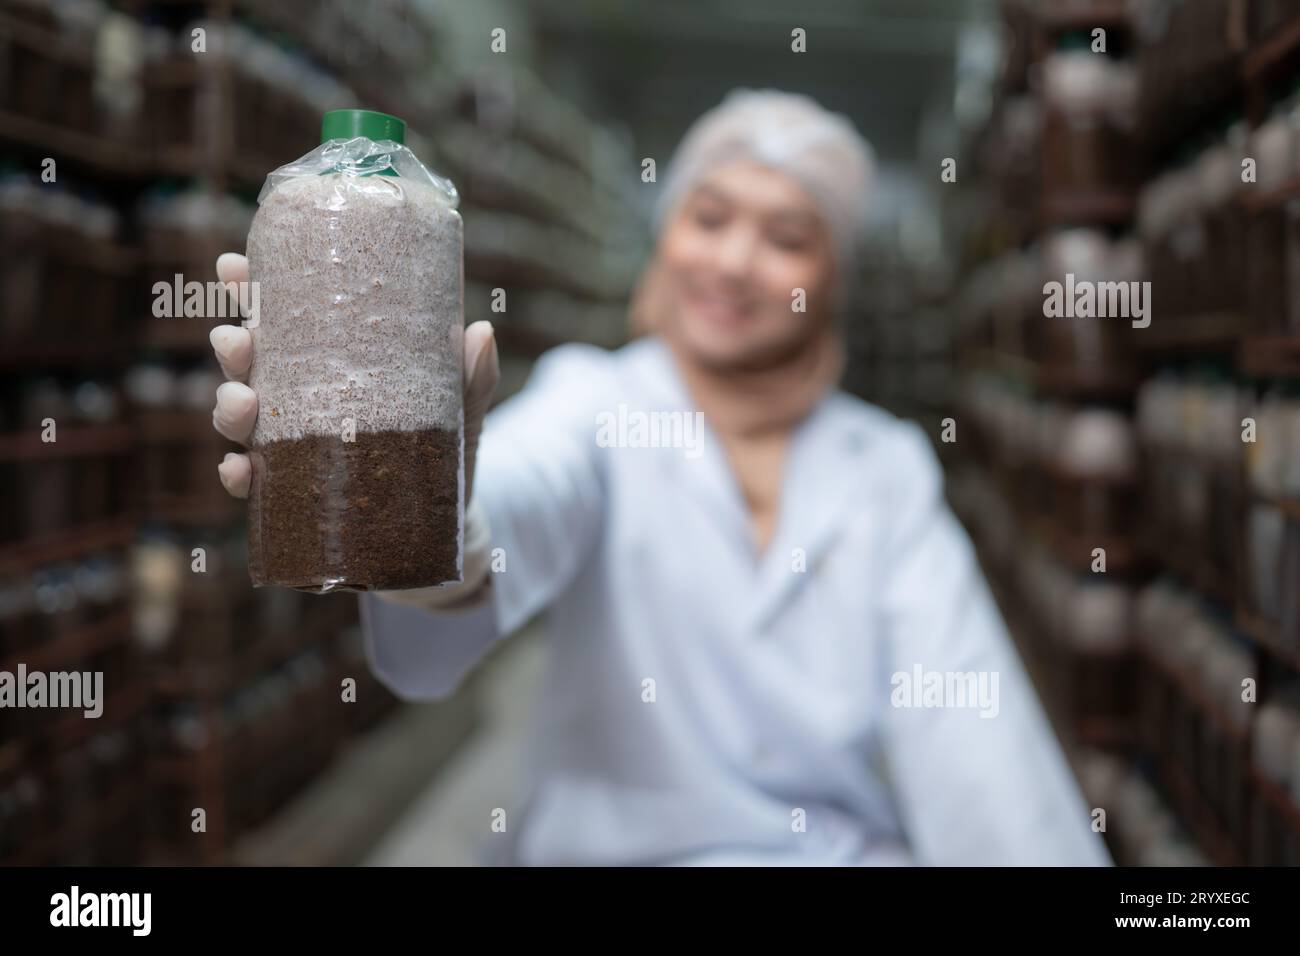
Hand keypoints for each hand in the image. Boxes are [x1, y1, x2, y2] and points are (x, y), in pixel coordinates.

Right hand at [209, 252, 498, 498]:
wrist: (451, 521)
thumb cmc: (446, 449)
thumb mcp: (461, 408)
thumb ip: (470, 377)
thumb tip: (480, 332)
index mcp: (327, 364)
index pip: (279, 320)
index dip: (248, 291)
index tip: (233, 267)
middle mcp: (299, 401)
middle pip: (250, 365)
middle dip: (233, 347)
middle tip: (238, 339)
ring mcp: (293, 447)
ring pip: (243, 421)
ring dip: (229, 407)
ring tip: (242, 400)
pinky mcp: (296, 494)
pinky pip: (255, 487)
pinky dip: (239, 478)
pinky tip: (240, 469)